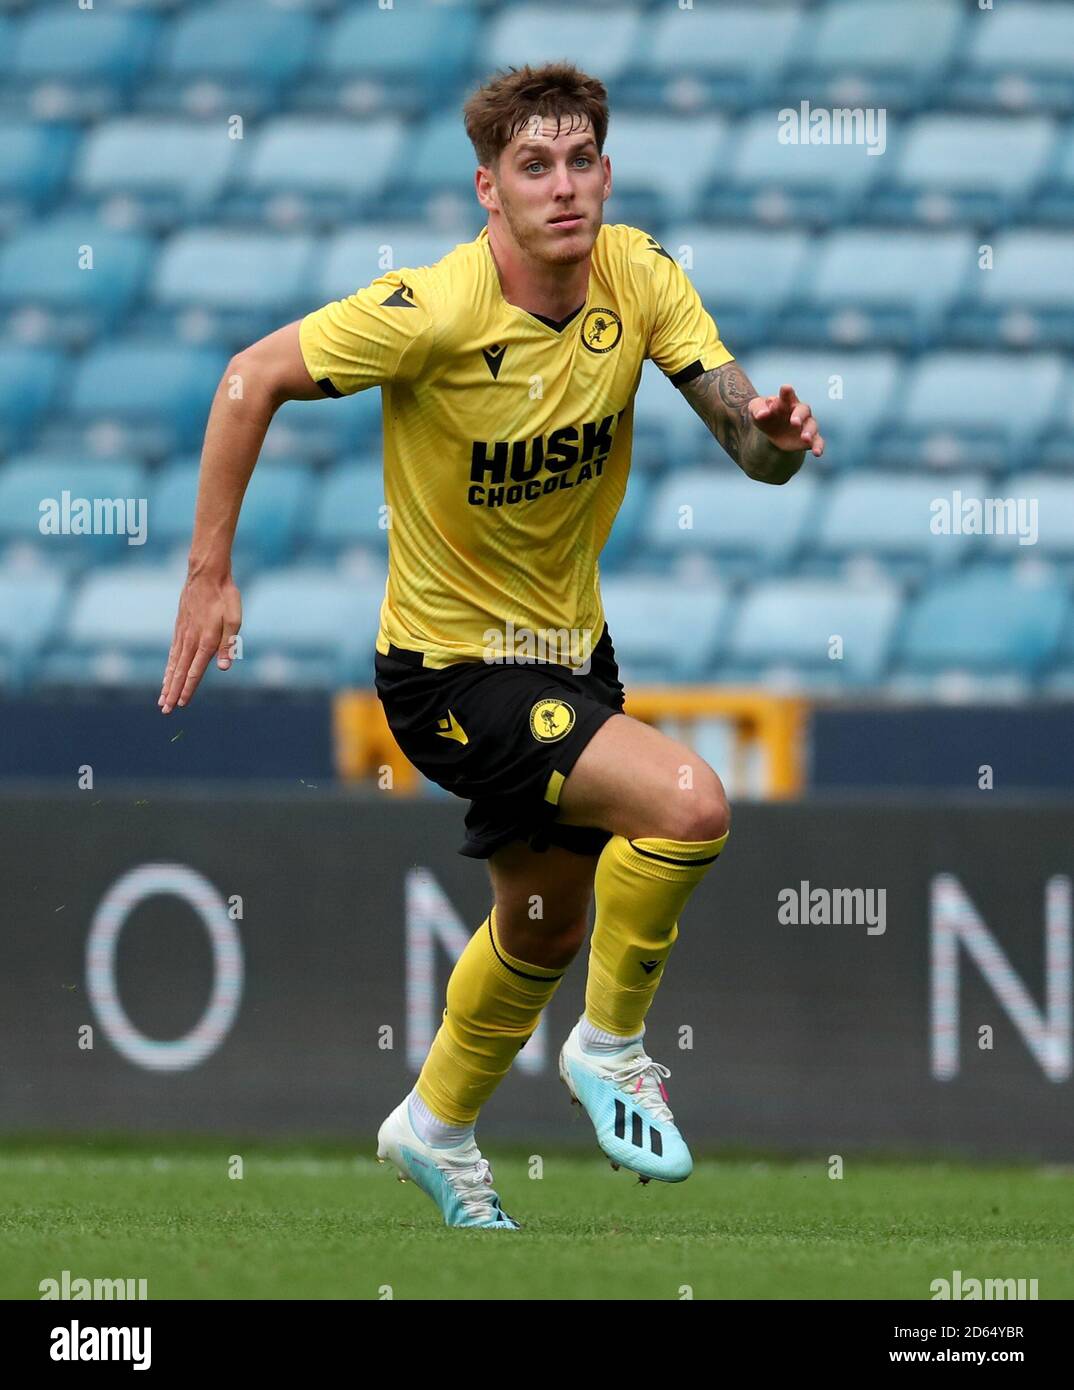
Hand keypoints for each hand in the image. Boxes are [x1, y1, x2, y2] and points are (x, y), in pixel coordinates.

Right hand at [159, 572, 241, 712]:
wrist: (206, 574)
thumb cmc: (225, 596)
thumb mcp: (234, 619)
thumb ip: (229, 644)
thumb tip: (224, 667)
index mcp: (205, 641)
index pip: (195, 671)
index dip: (188, 689)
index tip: (182, 704)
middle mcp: (190, 640)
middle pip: (179, 671)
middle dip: (173, 692)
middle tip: (165, 710)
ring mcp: (182, 634)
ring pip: (173, 664)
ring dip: (167, 683)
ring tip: (161, 699)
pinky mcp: (179, 627)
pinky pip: (172, 652)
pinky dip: (168, 666)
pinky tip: (166, 675)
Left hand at [749, 384, 824, 456]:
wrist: (772, 433)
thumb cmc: (765, 415)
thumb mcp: (755, 410)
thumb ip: (757, 409)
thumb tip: (762, 414)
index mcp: (785, 401)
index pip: (787, 394)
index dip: (787, 392)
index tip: (786, 389)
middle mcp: (799, 411)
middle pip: (803, 410)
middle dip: (799, 415)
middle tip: (794, 422)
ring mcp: (806, 424)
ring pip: (812, 425)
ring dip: (809, 431)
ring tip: (805, 438)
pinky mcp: (809, 439)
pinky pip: (818, 441)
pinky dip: (819, 446)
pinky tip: (817, 453)